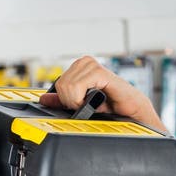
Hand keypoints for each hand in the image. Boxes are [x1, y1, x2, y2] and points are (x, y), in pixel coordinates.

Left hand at [39, 55, 163, 129]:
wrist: (130, 112)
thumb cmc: (110, 107)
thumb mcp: (80, 105)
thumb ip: (62, 100)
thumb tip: (45, 99)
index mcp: (79, 68)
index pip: (58, 84)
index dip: (65, 100)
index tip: (80, 105)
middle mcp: (84, 63)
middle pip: (61, 85)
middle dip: (71, 101)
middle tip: (87, 105)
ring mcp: (92, 65)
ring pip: (67, 86)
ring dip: (77, 101)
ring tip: (93, 103)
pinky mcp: (100, 71)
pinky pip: (78, 85)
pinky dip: (82, 99)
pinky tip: (95, 101)